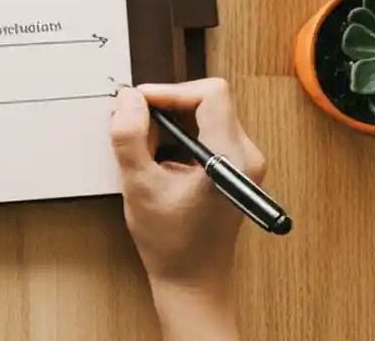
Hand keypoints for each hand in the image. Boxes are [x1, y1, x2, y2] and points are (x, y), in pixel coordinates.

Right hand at [109, 79, 265, 339]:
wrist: (193, 282)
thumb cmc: (170, 243)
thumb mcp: (139, 185)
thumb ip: (129, 136)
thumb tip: (128, 98)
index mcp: (230, 158)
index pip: (210, 94)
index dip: (169, 91)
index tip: (138, 104)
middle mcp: (246, 155)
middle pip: (208, 101)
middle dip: (166, 107)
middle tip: (134, 127)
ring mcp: (244, 163)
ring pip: (206, 115)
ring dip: (171, 122)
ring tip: (145, 149)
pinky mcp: (236, 168)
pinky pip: (207, 132)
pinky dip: (179, 136)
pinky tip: (159, 160)